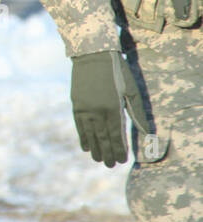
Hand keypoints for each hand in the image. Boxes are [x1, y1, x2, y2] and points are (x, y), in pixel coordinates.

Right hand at [70, 51, 148, 167]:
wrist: (92, 56)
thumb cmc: (117, 71)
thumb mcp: (131, 90)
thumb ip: (137, 112)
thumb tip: (144, 131)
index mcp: (113, 108)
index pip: (116, 134)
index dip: (119, 149)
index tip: (122, 160)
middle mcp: (97, 111)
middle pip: (102, 137)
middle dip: (107, 152)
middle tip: (110, 165)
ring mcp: (84, 109)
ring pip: (90, 134)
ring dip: (94, 148)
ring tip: (98, 160)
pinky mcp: (76, 105)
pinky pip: (79, 125)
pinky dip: (82, 137)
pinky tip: (85, 146)